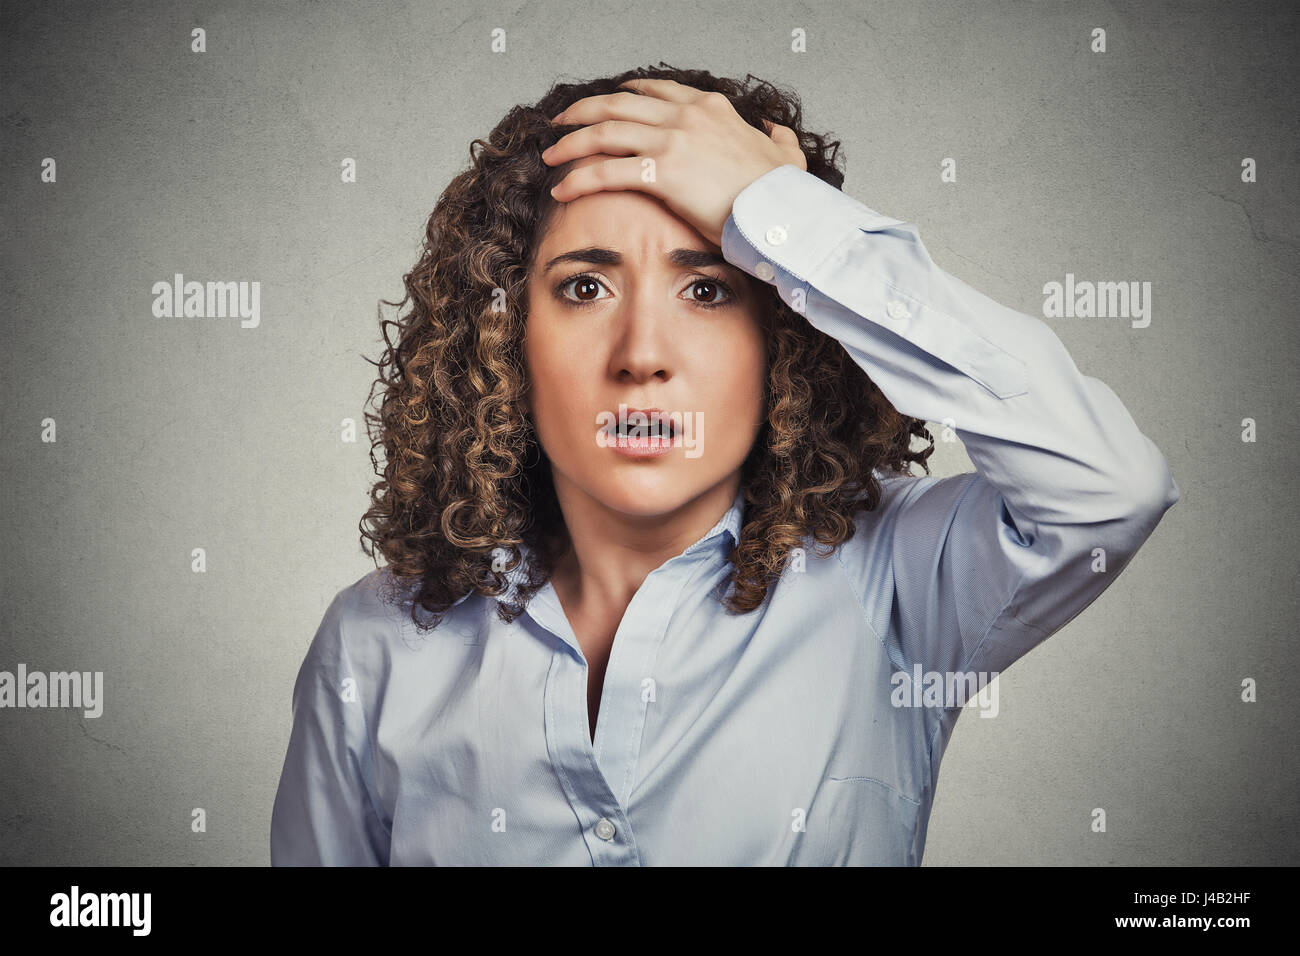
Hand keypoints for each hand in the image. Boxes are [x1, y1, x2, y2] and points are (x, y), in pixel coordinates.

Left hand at [541, 77, 806, 246]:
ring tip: (551, 157)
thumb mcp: (787, 154)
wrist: (781, 210)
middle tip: (560, 124)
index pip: (656, 91)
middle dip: (582, 112)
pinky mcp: (661, 173)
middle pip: (617, 105)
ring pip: (603, 132)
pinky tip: (563, 189)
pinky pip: (606, 171)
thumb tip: (777, 131)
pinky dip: (578, 178)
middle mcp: (685, 117)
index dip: (624, 95)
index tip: (606, 102)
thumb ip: (779, 139)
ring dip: (570, 144)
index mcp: (710, 109)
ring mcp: (671, 141)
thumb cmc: (782, 191)